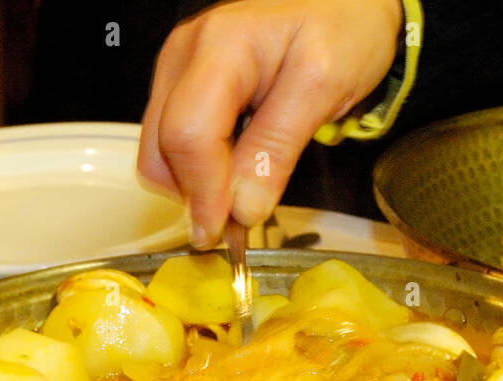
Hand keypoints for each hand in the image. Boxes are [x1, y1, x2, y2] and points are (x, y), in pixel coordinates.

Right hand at [138, 0, 401, 248]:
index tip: (225, 233)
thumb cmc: (342, 25)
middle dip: (196, 194)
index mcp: (220, 47)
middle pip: (161, 149)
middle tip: (241, 220)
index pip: (188, 136)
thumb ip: (278, 148)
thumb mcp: (324, 87)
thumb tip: (243, 208)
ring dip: (197, 185)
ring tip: (246, 188)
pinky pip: (174, 142)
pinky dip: (200, 170)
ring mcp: (179, 69)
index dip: (203, 193)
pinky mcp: (184, 85)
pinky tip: (236, 170)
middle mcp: (186, 55)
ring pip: (160, 152)